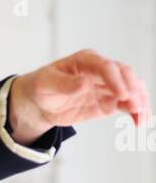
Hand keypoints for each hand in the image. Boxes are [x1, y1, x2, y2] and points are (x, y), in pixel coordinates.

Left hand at [9, 50, 151, 144]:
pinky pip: (129, 104)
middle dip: (133, 89)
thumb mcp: (46, 84)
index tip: (122, 95)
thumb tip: (85, 83)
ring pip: (132, 88)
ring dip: (140, 101)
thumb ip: (65, 83)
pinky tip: (140, 122)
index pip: (107, 66)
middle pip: (125, 75)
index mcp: (87, 60)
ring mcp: (109, 85)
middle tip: (134, 107)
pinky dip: (137, 112)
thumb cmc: (43, 87)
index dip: (116, 80)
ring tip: (141, 119)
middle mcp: (102, 70)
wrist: (41, 102)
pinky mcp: (111, 101)